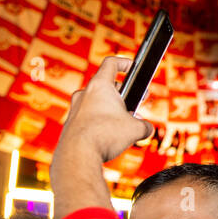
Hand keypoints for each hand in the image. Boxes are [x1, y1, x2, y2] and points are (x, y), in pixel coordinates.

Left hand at [53, 56, 154, 170]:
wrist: (78, 155)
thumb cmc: (104, 136)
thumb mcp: (135, 130)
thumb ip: (144, 125)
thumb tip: (146, 128)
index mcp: (100, 86)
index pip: (112, 63)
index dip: (125, 63)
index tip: (133, 68)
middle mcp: (84, 94)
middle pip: (105, 85)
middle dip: (122, 93)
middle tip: (133, 103)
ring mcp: (75, 109)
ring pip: (95, 103)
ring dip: (109, 109)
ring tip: (122, 124)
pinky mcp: (70, 125)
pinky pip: (87, 118)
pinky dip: (99, 122)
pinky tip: (109, 136)